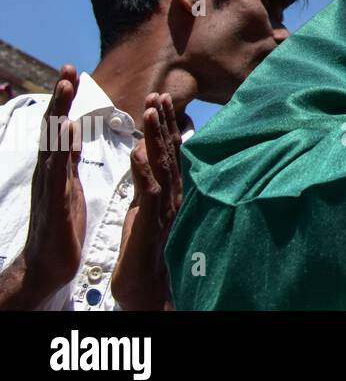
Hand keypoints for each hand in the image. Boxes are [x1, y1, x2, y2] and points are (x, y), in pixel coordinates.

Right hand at [0, 65, 85, 309]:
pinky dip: (60, 146)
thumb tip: (71, 130)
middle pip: (53, 126)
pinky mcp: (54, 199)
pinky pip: (57, 168)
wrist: (49, 263)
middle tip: (67, 67)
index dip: (64, 99)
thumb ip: (68, 157)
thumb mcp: (68, 183)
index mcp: (55, 165)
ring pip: (52, 140)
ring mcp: (48, 183)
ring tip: (65, 84)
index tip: (71, 71)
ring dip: (58, 111)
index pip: (59, 125)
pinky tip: (66, 128)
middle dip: (60, 96)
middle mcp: (48, 169)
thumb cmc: (60, 223)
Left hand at [112, 93, 183, 310]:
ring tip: (151, 109)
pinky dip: (143, 170)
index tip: (162, 99)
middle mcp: (174, 195)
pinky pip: (149, 191)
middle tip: (160, 94)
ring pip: (163, 164)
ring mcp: (166, 208)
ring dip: (157, 135)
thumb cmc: (144, 248)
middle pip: (171, 151)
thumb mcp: (146, 209)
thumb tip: (149, 156)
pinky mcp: (152, 221)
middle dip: (165, 121)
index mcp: (171, 191)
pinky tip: (137, 150)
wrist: (146, 286)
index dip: (167, 125)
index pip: (171, 151)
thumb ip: (150, 183)